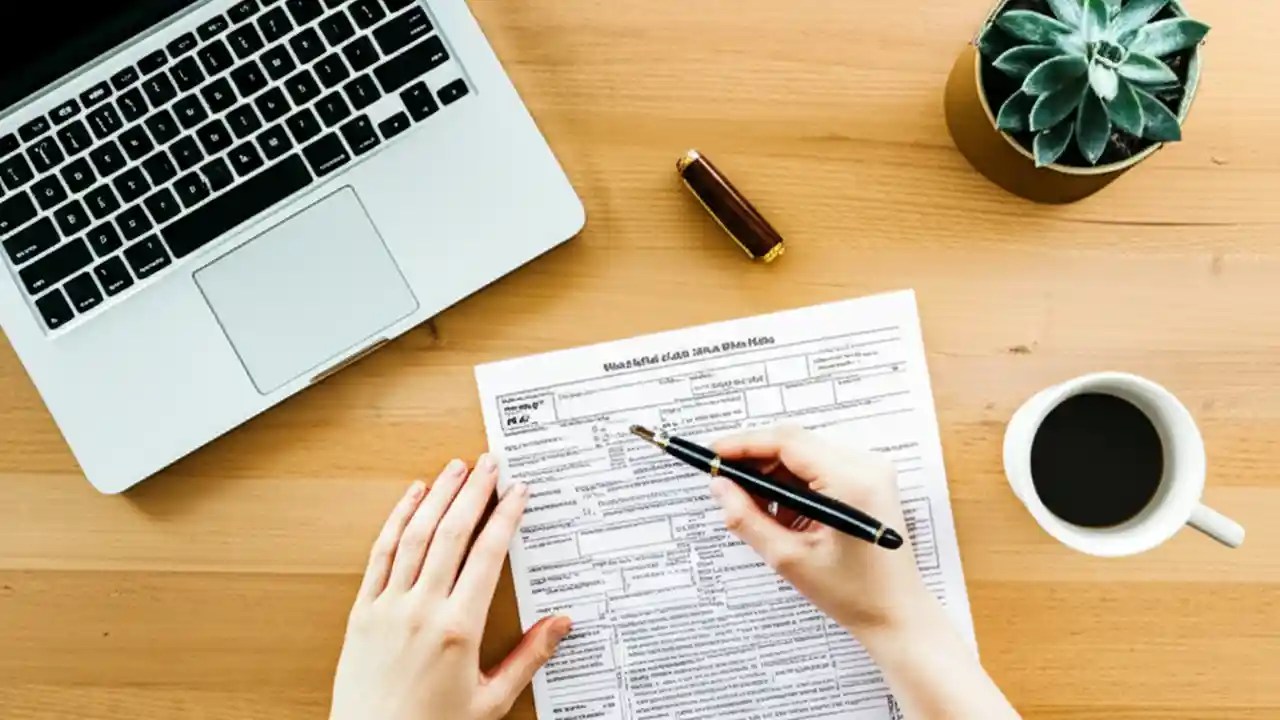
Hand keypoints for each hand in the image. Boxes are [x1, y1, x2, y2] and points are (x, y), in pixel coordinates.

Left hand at [330, 456, 571, 719]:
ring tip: (455, 469)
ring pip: (415, 535)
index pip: (487, 555)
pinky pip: (380, 554)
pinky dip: (397, 520)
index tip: (518, 492)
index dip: (505, 516)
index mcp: (458, 628)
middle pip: (451, 533)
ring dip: (437, 496)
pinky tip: (411, 498)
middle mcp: (421, 609)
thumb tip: (562, 624)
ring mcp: (387, 606)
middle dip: (474, 492)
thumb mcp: (491, 701)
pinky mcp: (362, 611)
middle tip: (490, 464)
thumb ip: (528, 657)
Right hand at [709, 425, 931, 635]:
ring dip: (774, 476)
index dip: (744, 444)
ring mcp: (870, 471)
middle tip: (725, 485)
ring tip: (756, 510)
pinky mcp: (868, 481)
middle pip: (795, 443)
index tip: (713, 455)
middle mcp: (866, 466)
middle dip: (756, 461)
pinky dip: (794, 485)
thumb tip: (719, 487)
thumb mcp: (789, 558)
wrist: (897, 614)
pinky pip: (820, 468)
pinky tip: (783, 516)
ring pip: (804, 455)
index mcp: (851, 482)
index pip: (787, 442)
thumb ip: (747, 519)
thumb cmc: (853, 593)